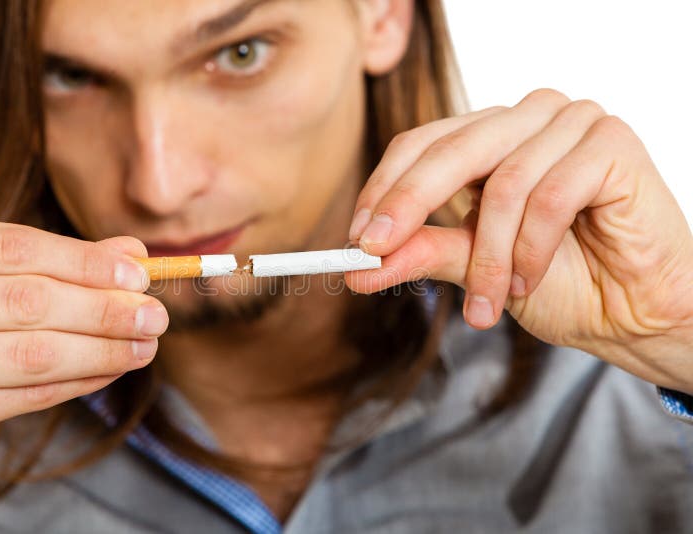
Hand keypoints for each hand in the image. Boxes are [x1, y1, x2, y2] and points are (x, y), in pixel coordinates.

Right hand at [0, 217, 166, 484]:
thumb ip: (34, 260)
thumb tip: (128, 249)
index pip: (13, 248)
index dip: (84, 260)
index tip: (138, 269)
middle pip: (31, 302)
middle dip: (106, 309)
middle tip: (155, 314)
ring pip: (35, 354)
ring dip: (104, 350)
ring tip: (145, 343)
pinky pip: (25, 397)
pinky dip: (78, 383)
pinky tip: (110, 369)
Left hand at [346, 89, 692, 393]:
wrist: (633, 313)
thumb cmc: (558, 283)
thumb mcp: (473, 266)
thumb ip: (421, 253)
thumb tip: (356, 265)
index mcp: (493, 137)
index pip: (422, 143)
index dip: (384, 188)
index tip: (355, 239)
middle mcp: (529, 119)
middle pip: (450, 149)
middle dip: (407, 206)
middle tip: (374, 253)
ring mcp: (573, 124)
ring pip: (502, 184)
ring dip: (488, 257)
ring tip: (489, 304)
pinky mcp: (612, 144)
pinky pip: (549, 196)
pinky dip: (531, 250)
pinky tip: (530, 281)